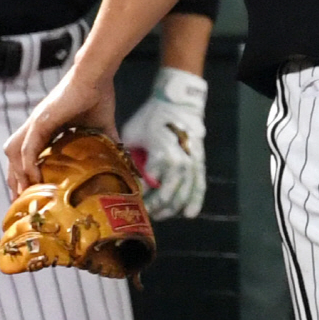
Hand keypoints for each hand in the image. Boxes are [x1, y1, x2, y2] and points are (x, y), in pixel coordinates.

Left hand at [5, 63, 116, 195]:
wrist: (96, 76)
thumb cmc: (99, 96)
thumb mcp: (102, 127)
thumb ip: (108, 144)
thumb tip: (123, 160)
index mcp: (47, 127)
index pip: (28, 155)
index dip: (26, 175)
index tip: (32, 194)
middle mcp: (36, 126)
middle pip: (14, 157)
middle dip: (15, 180)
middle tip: (21, 201)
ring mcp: (36, 123)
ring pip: (15, 154)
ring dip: (17, 175)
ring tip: (25, 194)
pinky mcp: (41, 121)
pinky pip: (27, 147)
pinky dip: (27, 164)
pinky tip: (32, 179)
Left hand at [121, 68, 207, 218]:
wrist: (178, 104)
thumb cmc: (151, 119)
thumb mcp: (132, 135)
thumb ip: (128, 157)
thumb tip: (118, 177)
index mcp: (161, 154)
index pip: (147, 185)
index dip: (137, 196)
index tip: (128, 199)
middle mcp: (179, 162)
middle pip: (166, 196)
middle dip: (154, 207)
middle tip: (143, 212)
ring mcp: (192, 164)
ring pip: (183, 195)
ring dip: (171, 208)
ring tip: (160, 215)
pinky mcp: (200, 164)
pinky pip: (200, 187)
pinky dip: (195, 201)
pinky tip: (189, 214)